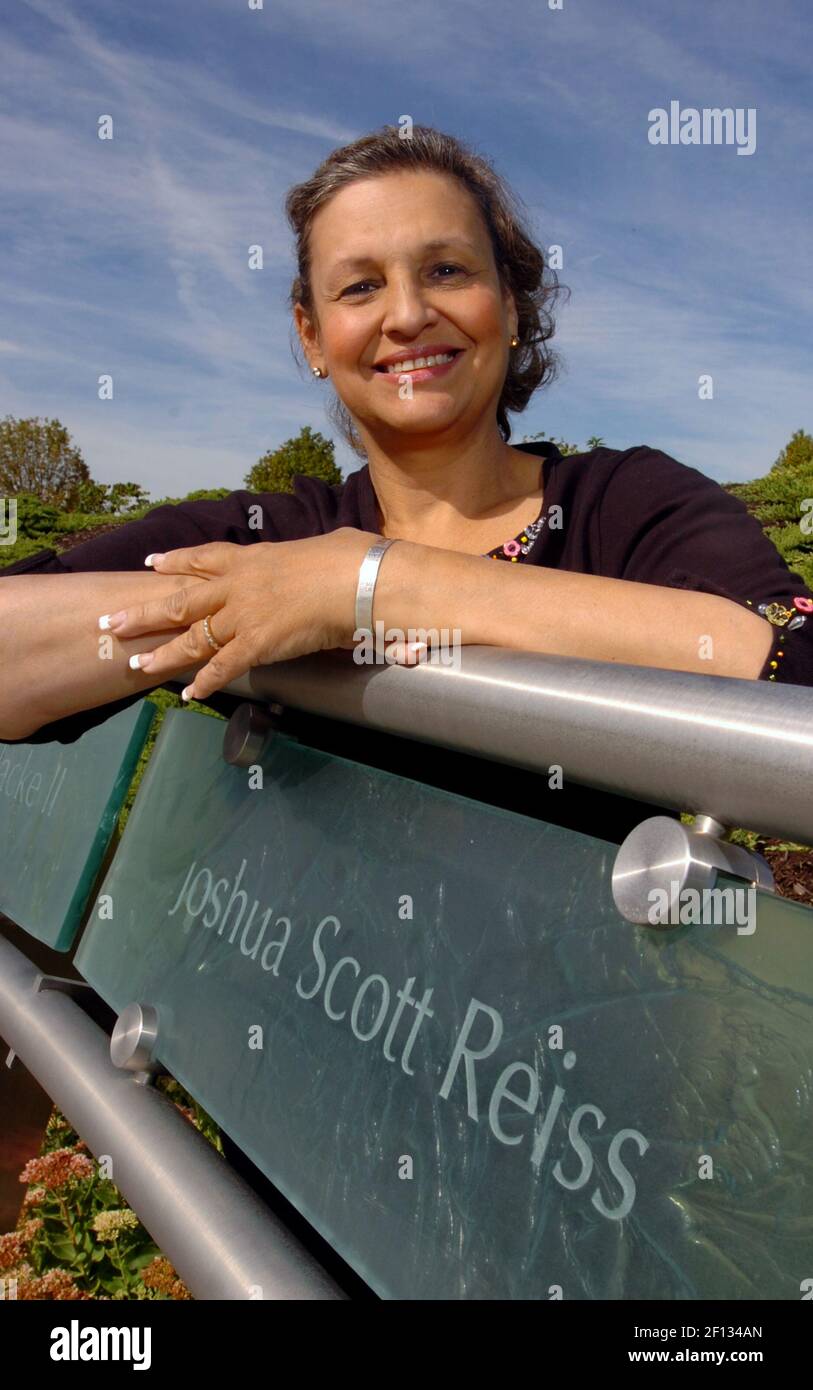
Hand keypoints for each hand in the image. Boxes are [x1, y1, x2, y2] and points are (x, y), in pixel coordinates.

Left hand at [96, 529, 378, 700]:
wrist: (356, 580)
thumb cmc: (350, 559)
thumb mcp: (325, 546)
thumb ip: (317, 554)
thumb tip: (338, 550)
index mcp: (253, 559)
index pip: (205, 558)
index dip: (175, 561)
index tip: (152, 563)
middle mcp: (237, 587)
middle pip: (180, 601)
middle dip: (143, 613)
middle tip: (112, 621)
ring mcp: (243, 616)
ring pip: (192, 638)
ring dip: (163, 653)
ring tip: (136, 663)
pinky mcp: (257, 644)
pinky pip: (224, 667)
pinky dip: (206, 682)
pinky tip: (190, 694)